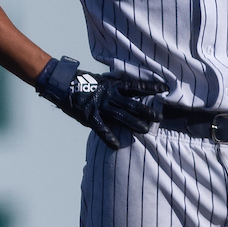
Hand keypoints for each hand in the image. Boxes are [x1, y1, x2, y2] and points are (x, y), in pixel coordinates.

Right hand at [34, 57, 164, 149]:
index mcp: (112, 85)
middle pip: (132, 103)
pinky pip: (101, 128)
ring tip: (146, 130)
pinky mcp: (89, 116)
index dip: (150, 87)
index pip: (135, 86)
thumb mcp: (102, 81)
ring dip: (133, 123)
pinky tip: (116, 145)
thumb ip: (114, 88)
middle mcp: (109, 95)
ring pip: (120, 116)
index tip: (165, 89)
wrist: (63, 84)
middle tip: (160, 117)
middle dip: (146, 110)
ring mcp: (99, 106)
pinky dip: (108, 137)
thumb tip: (130, 92)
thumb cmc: (82, 83)